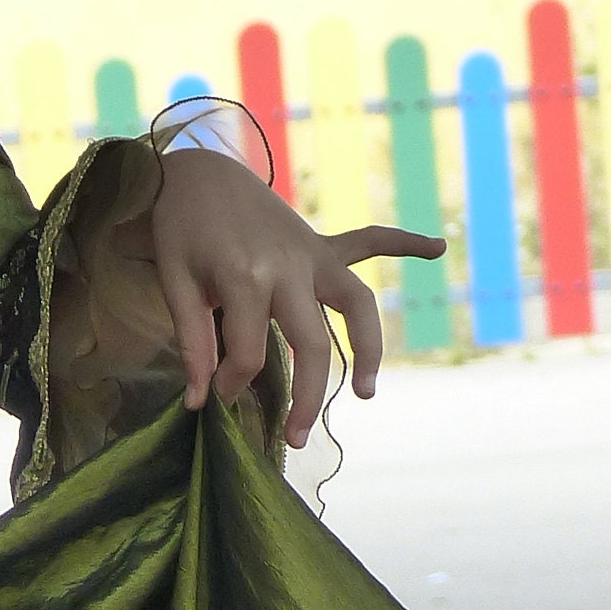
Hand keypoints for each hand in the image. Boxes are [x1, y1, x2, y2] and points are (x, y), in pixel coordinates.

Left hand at [119, 148, 446, 449]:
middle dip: (307, 397)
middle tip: (297, 439)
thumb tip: (201, 403)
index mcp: (245, 278)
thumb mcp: (173, 283)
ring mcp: (311, 254)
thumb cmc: (178, 228)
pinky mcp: (320, 244)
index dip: (230, 384)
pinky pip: (369, 241)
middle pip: (312, 343)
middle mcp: (288, 268)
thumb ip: (193, 342)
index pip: (246, 353)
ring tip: (368, 391)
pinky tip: (437, 247)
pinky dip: (403, 243)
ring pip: (357, 303)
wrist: (195, 170)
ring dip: (369, 347)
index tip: (217, 399)